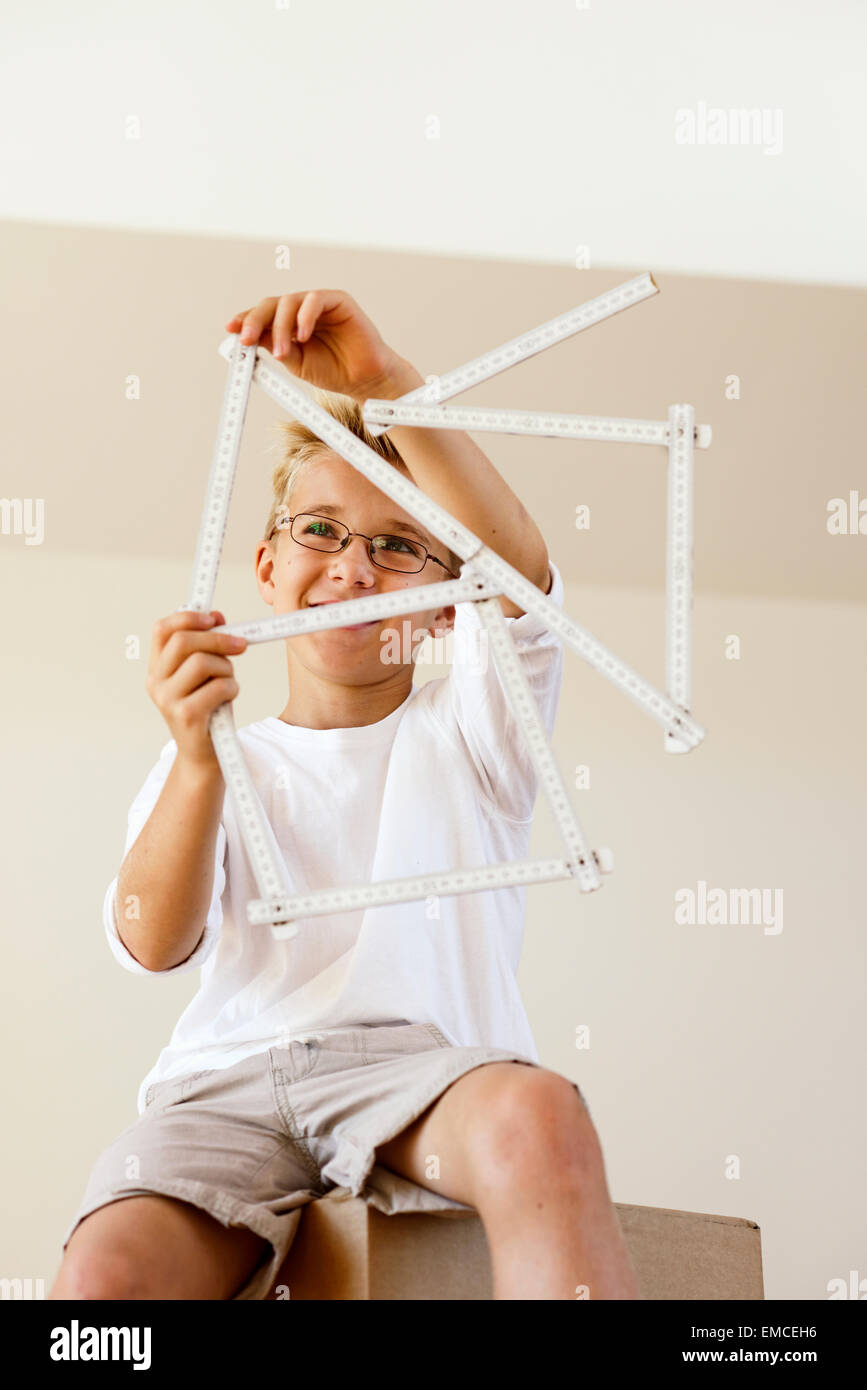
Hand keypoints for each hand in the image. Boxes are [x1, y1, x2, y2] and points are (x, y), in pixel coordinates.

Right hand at [145, 610, 246, 770]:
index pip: (162, 629)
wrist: (205, 756)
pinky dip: (232, 688)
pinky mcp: (186, 716)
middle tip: (241, 645)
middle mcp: (156, 683)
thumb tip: (217, 616)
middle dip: (218, 638)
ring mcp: (168, 700)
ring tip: (229, 683)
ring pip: (203, 663)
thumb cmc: (208, 711)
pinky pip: (218, 687)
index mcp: (157, 668)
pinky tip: (229, 699)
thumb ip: (206, 647)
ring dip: (227, 669)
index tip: (214, 618)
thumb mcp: (204, 676)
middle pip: (183, 642)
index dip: (188, 617)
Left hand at [224, 290, 415, 399]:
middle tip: (246, 338)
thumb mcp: (296, 362)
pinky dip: (304, 317)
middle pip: (271, 304)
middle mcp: (301, 310)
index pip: (263, 315)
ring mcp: (319, 304)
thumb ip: (276, 346)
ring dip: (280, 326)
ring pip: (290, 301)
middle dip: (255, 320)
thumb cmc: (333, 370)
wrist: (363, 380)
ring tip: (284, 352)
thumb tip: (250, 336)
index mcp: (289, 323)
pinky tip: (302, 336)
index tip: (230, 330)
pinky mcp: (338, 300)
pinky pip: (314, 300)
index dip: (246, 320)